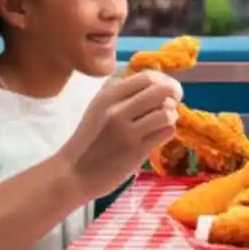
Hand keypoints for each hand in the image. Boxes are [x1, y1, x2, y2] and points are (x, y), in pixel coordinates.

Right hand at [61, 70, 182, 197]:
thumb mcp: (98, 107)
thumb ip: (122, 93)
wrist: (74, 172)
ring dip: (171, 115)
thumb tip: (157, 81)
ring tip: (163, 121)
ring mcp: (128, 131)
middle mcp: (118, 110)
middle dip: (174, 94)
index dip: (163, 80)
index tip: (166, 88)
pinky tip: (158, 135)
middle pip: (162, 91)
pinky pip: (166, 132)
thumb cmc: (89, 139)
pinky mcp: (137, 151)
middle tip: (173, 102)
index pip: (147, 77)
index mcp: (108, 95)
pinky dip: (167, 131)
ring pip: (167, 112)